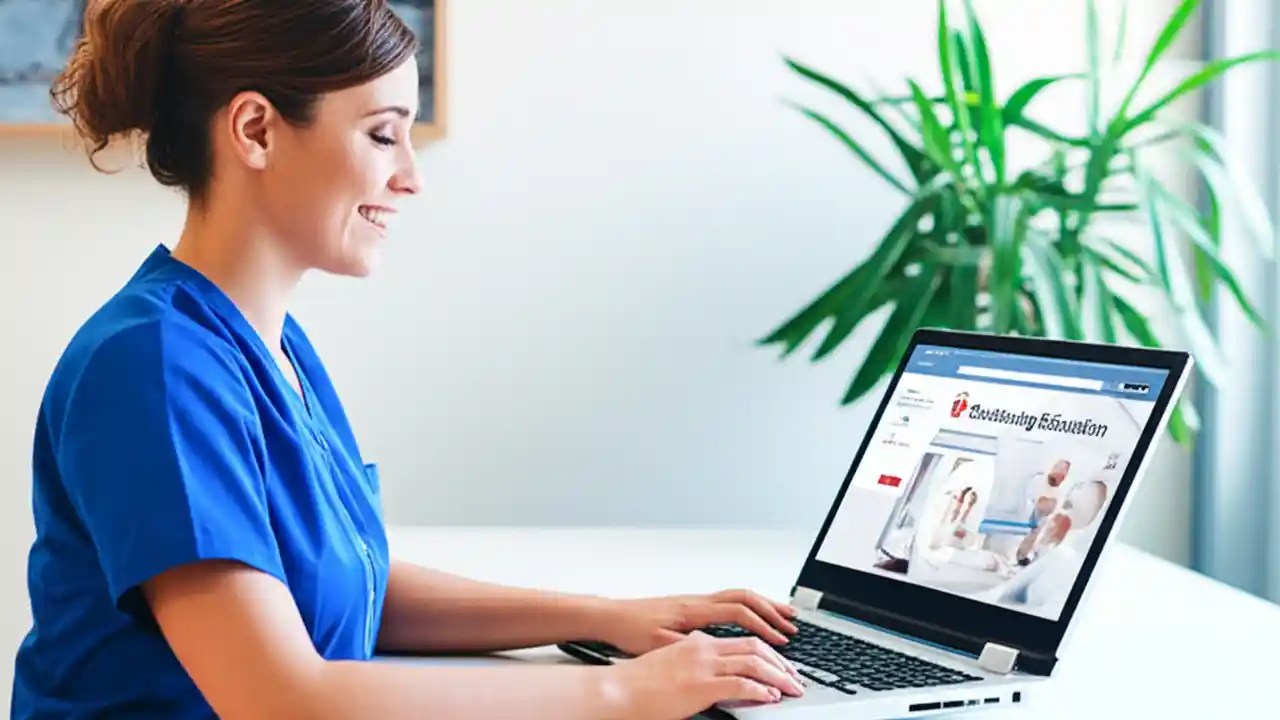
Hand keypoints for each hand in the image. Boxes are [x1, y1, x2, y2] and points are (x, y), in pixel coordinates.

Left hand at [597, 589, 799, 655]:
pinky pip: (728, 601)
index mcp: (693, 609)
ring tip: (783, 616)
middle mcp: (698, 601)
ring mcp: (696, 601)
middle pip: (745, 597)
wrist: (611, 616)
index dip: (763, 627)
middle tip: (793, 624)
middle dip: (772, 609)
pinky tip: (753, 618)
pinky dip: (747, 607)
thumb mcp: (658, 644)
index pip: (738, 612)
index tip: (780, 642)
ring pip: (738, 595)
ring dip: (763, 605)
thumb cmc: (630, 629)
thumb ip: (686, 646)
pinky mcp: (692, 606)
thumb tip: (711, 651)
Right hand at [603, 631, 804, 719]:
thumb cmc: (635, 681)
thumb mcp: (668, 662)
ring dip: (778, 675)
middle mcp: (703, 647)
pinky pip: (742, 684)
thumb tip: (708, 668)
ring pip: (754, 662)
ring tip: (791, 687)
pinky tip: (771, 696)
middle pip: (754, 646)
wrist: (615, 690)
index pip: (742, 638)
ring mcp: (703, 665)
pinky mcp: (701, 685)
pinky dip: (761, 689)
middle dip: (779, 661)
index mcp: (696, 641)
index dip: (766, 649)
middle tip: (794, 676)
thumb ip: (691, 658)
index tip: (779, 662)